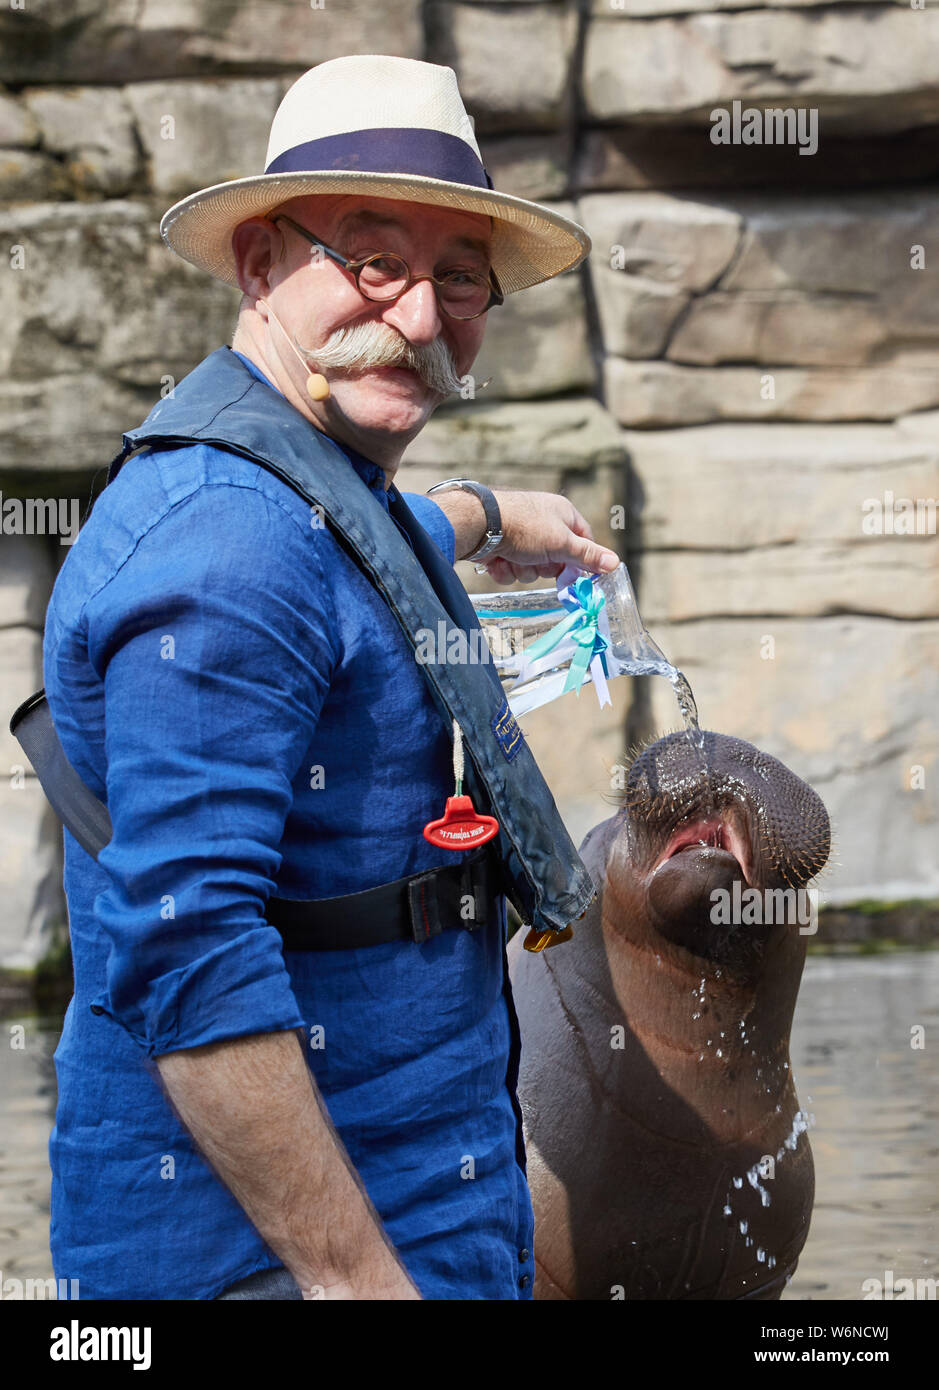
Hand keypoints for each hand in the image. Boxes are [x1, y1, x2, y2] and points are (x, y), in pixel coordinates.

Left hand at [481, 489, 619, 585]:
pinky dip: (504, 568)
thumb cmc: (526, 528)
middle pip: (556, 560)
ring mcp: (521, 534)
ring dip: (522, 569)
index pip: (583, 541)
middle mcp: (543, 522)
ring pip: (531, 568)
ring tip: (512, 557)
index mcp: (563, 514)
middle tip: (537, 560)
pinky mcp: (501, 546)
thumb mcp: (562, 543)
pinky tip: (497, 559)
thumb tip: (615, 563)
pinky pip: (511, 568)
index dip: (579, 560)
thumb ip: (588, 555)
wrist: (480, 525)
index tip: (573, 576)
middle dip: (543, 567)